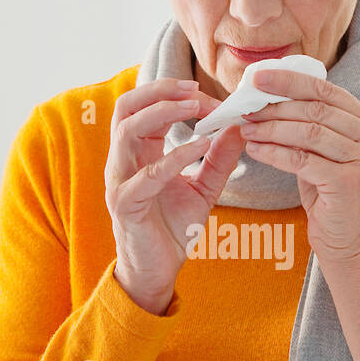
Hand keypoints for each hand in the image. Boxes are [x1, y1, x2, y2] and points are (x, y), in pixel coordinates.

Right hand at [105, 78, 245, 312]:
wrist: (158, 271)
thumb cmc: (173, 227)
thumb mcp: (204, 187)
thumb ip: (219, 158)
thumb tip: (239, 126)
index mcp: (138, 152)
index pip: (145, 105)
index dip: (174, 93)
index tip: (210, 96)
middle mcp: (123, 160)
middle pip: (127, 106)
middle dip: (160, 90)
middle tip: (196, 89)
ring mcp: (119, 181)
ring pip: (128, 130)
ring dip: (162, 112)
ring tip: (196, 106)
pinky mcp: (124, 204)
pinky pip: (147, 174)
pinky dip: (175, 156)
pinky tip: (201, 146)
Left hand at [237, 67, 359, 262]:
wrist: (346, 241)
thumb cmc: (328, 194)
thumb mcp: (323, 152)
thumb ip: (309, 123)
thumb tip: (267, 93)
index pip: (326, 90)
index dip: (290, 81)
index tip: (257, 77)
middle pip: (316, 109)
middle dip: (275, 106)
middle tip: (245, 107)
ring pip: (308, 132)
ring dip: (271, 128)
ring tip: (246, 128)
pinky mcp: (349, 182)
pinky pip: (302, 160)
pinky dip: (273, 153)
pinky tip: (254, 150)